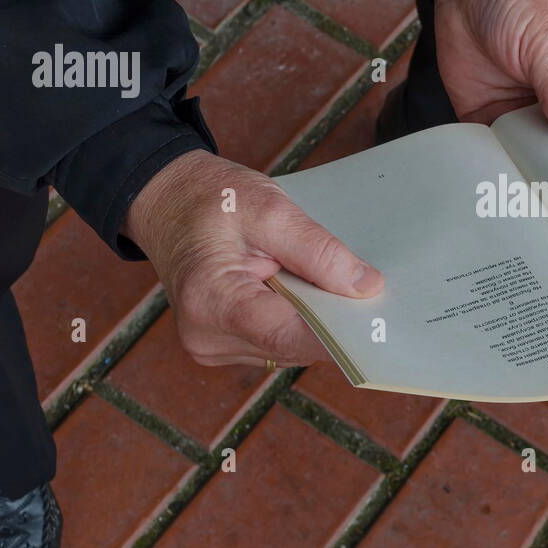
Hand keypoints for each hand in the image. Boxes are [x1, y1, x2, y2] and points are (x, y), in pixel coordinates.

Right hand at [123, 149, 383, 367]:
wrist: (166, 201)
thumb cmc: (211, 199)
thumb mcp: (270, 208)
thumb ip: (319, 251)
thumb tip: (367, 287)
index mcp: (210, 301)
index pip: (288, 336)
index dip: (339, 335)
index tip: (381, 325)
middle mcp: (207, 337)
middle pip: (293, 345)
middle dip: (334, 323)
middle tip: (376, 297)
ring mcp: (214, 347)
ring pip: (290, 348)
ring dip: (317, 320)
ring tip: (336, 284)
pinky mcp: (225, 345)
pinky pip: (278, 342)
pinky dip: (300, 319)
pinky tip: (311, 293)